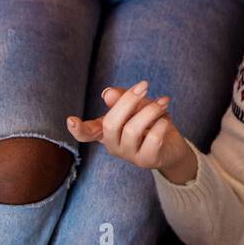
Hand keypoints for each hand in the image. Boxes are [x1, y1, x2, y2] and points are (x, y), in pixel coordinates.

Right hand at [66, 81, 193, 178]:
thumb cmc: (151, 123)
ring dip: (150, 110)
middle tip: (145, 84)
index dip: (78, 128)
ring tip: (163, 101)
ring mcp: (129, 155)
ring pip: (132, 130)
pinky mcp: (146, 160)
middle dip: (128, 100)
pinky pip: (153, 139)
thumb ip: (123, 99)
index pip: (86, 133)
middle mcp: (113, 144)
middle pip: (111, 124)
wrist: (172, 146)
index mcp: (106, 131)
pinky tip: (166, 119)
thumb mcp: (137, 106)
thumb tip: (108, 93)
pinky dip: (161, 124)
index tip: (70, 120)